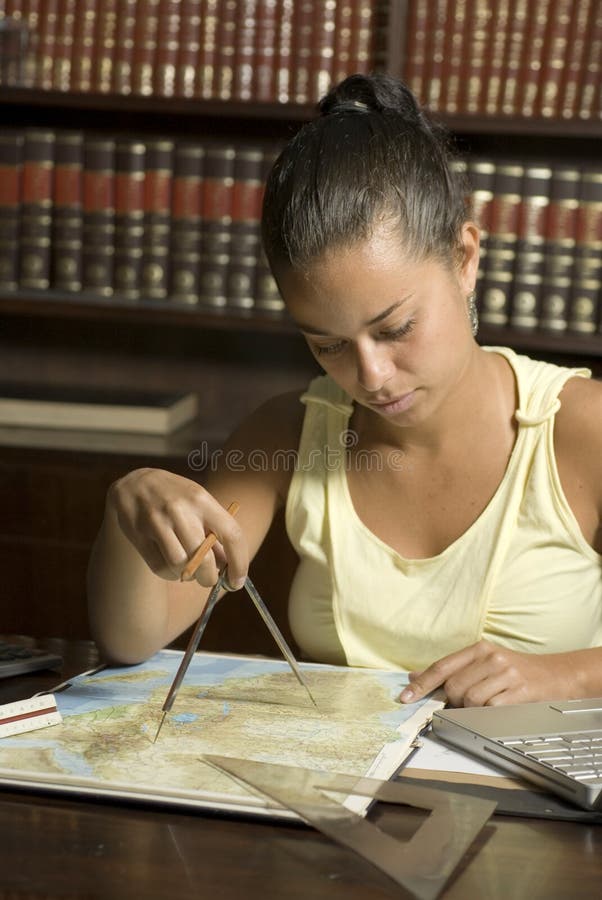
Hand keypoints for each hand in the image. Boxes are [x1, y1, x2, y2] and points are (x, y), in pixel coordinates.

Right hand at [107, 468, 246, 586]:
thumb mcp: (199, 503)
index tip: (237, 581)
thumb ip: (214, 531)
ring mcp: (158, 522)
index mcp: (202, 500)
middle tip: (208, 579)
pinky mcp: (138, 534)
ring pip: (180, 565)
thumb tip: (229, 566)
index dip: (239, 563)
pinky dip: (169, 574)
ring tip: (188, 570)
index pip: (232, 535)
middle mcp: (181, 510)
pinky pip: (160, 567)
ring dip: (188, 576)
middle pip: (204, 558)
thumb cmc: (175, 496)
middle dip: (209, 577)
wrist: (135, 482)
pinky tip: (171, 567)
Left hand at [398, 640, 580, 706]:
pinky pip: (490, 709)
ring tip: (488, 704)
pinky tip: (500, 708)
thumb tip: (415, 676)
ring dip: (473, 709)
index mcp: (479, 649)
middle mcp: (491, 657)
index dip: (421, 684)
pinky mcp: (519, 690)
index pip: (441, 666)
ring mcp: (506, 673)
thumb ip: (452, 669)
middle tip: (468, 703)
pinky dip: (489, 714)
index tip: (406, 697)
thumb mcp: (484, 663)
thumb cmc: (518, 671)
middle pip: (453, 686)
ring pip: (470, 699)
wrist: (558, 675)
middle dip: (455, 701)